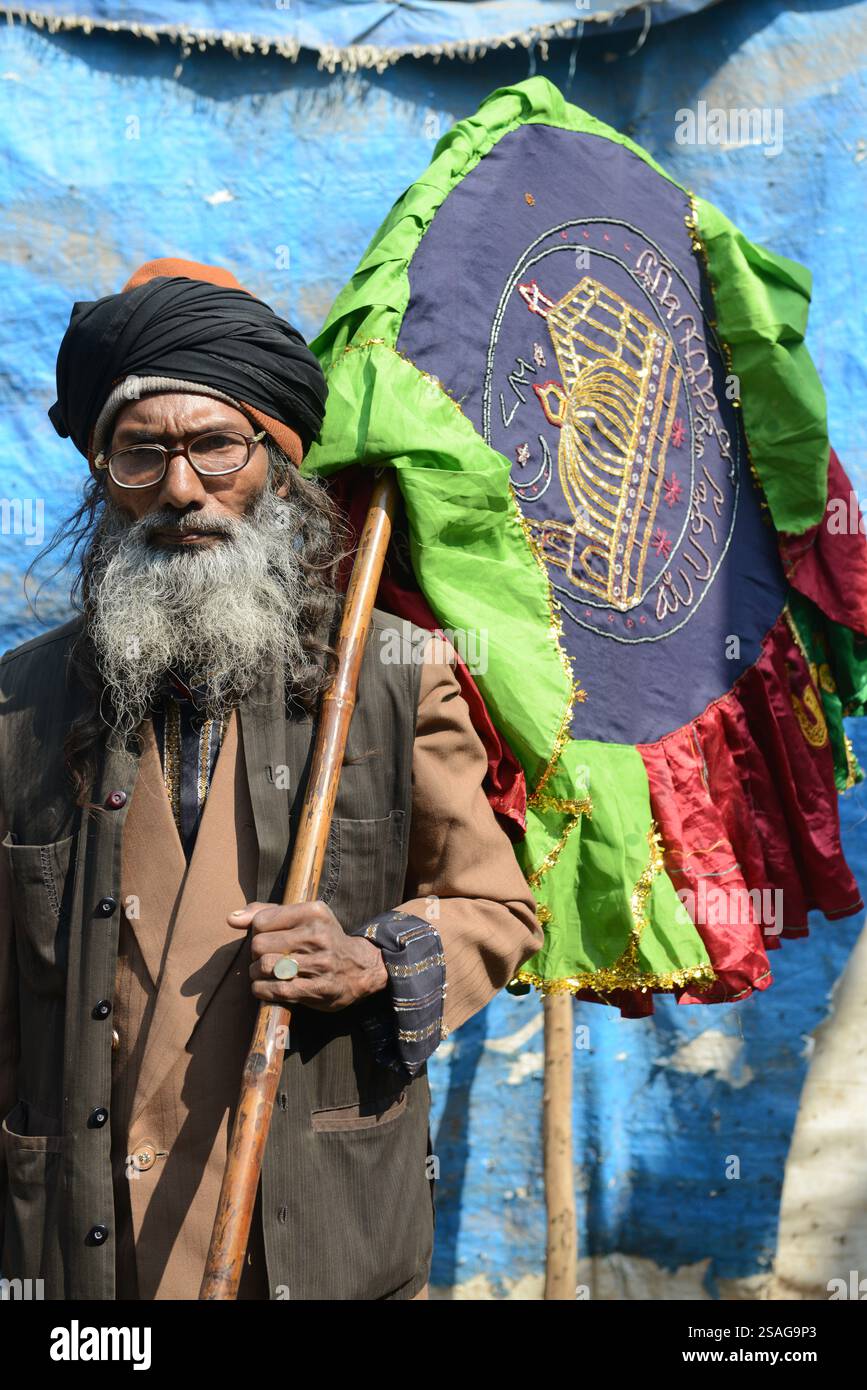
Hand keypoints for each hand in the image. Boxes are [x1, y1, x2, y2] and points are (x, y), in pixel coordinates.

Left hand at [227, 899, 388, 1010]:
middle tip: (264, 958)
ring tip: (263, 973)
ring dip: (256, 974)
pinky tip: (264, 987)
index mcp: (313, 912)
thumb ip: (265, 913)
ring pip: (265, 967)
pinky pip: (277, 990)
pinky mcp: (319, 989)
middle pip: (259, 945)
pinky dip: (262, 990)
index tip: (267, 938)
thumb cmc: (321, 939)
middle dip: (255, 955)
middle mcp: (318, 935)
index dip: (257, 932)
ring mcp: (320, 963)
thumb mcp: (302, 917)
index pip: (261, 921)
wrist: (360, 967)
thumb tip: (231, 919)